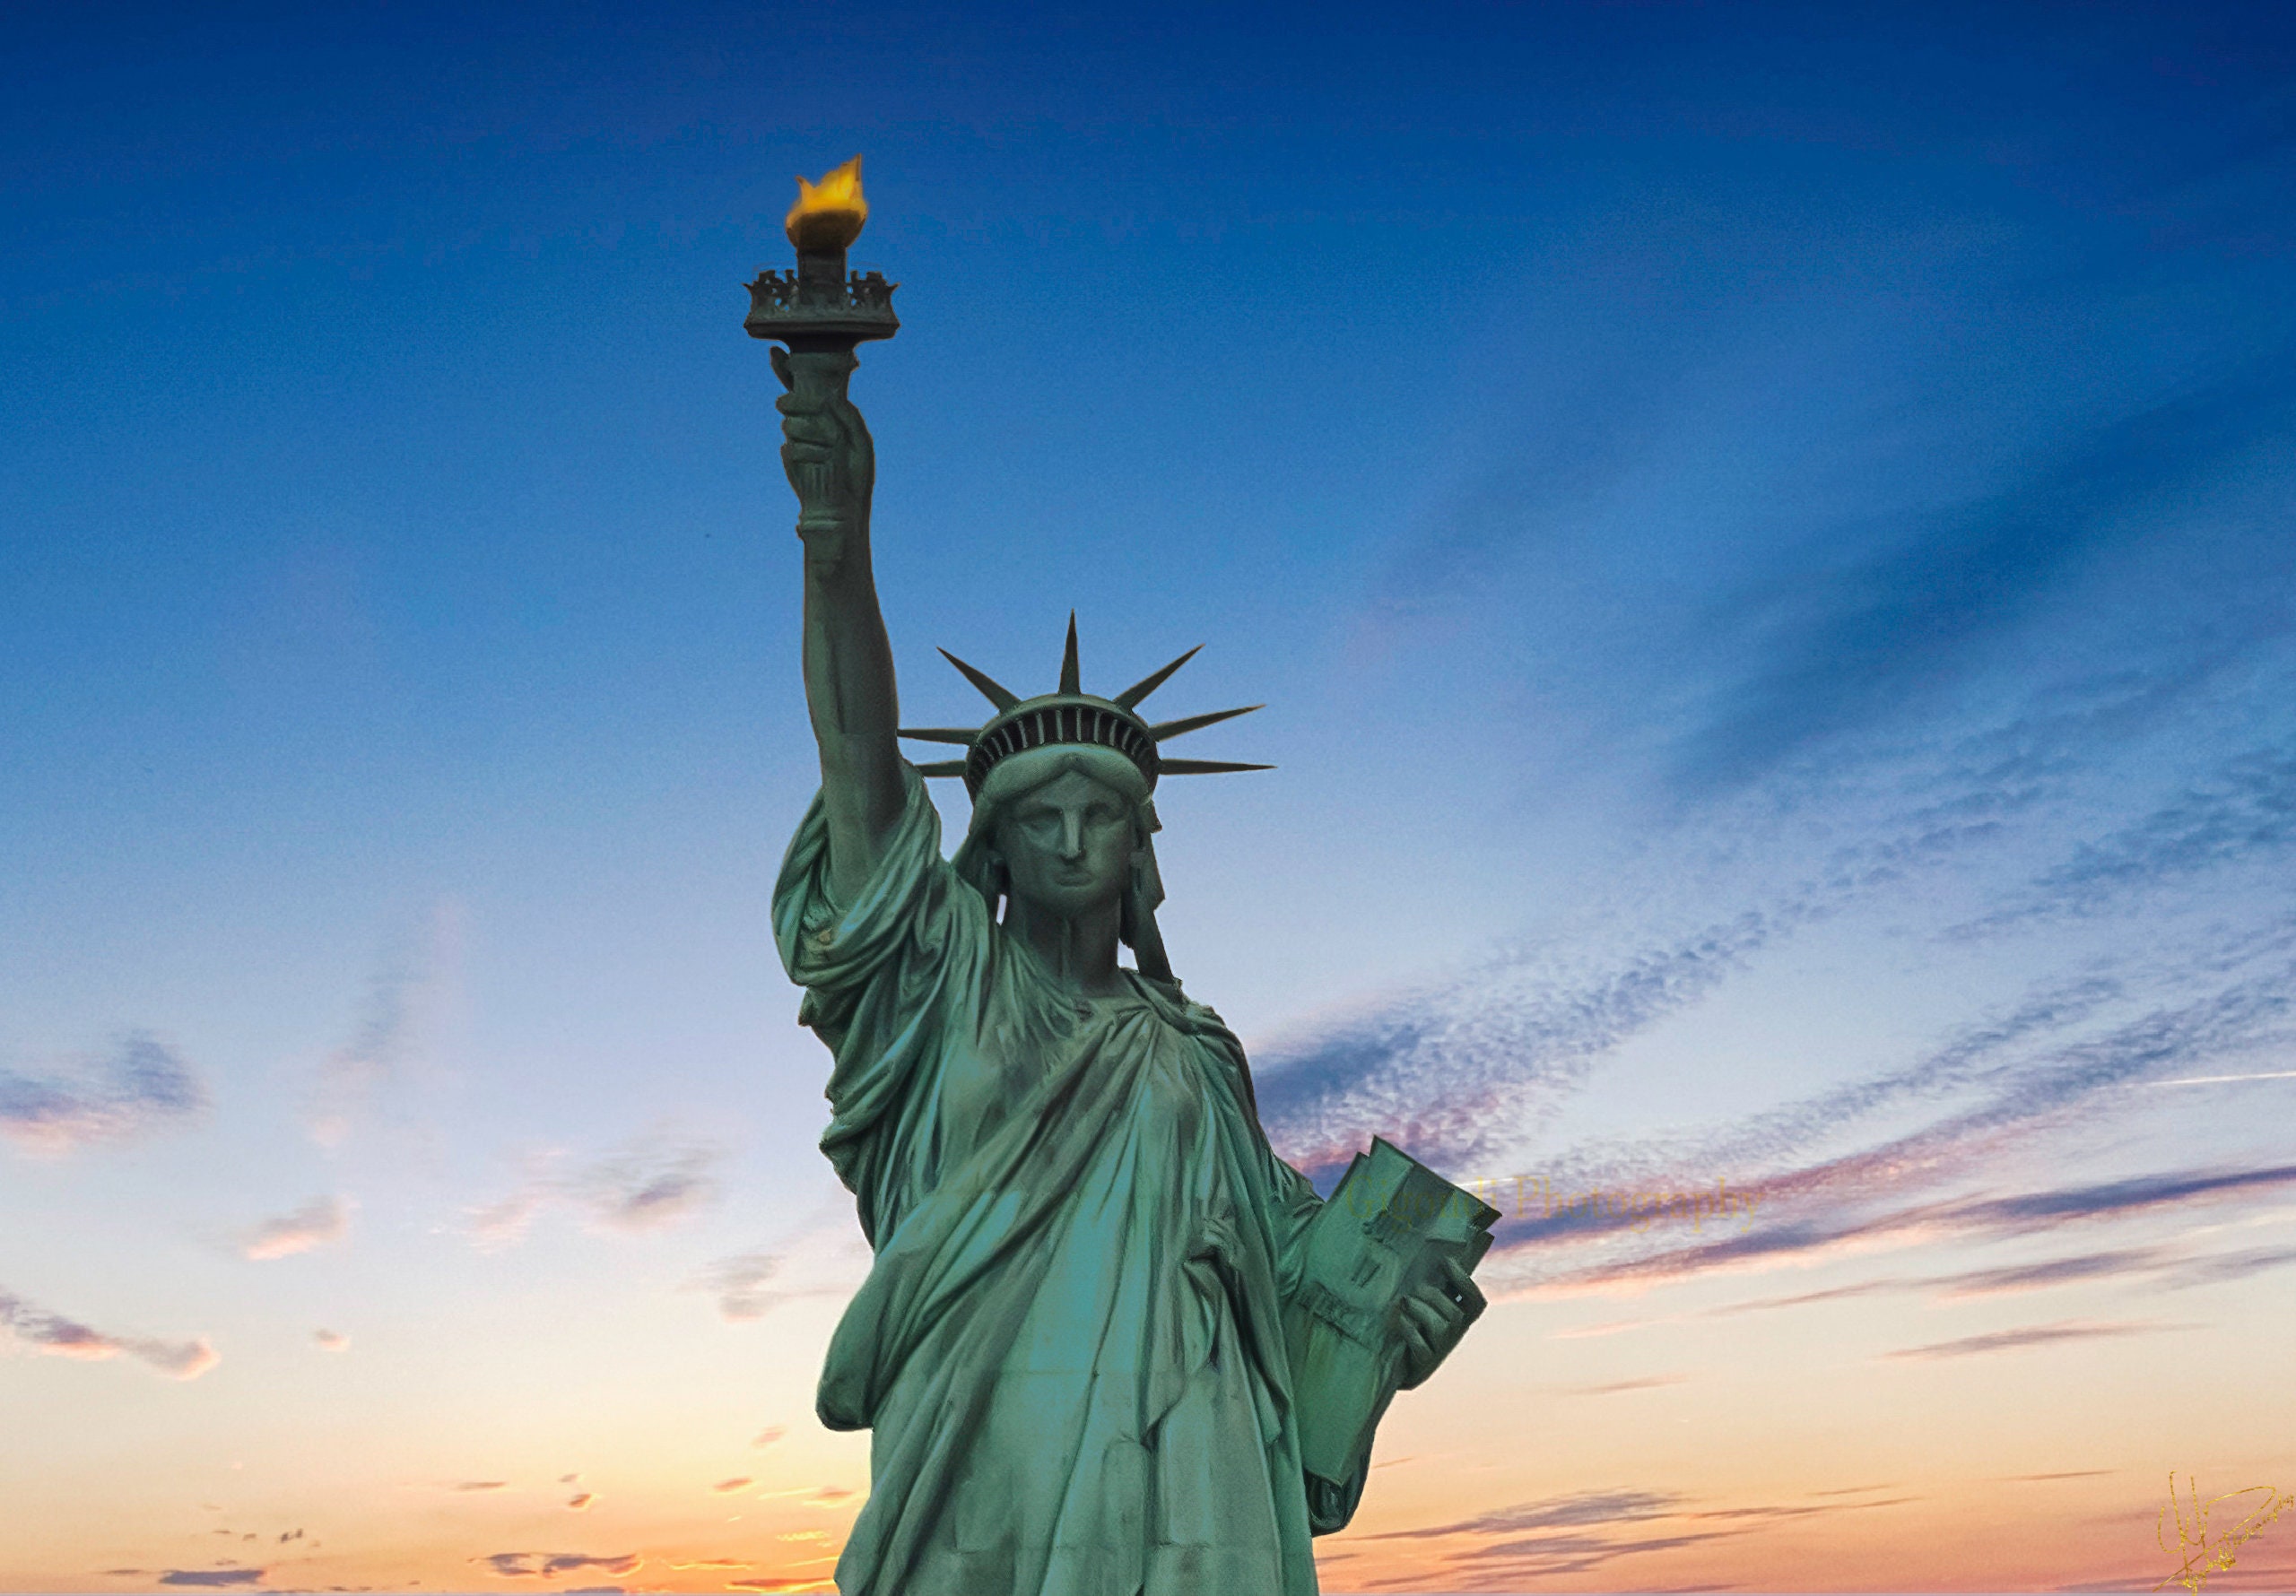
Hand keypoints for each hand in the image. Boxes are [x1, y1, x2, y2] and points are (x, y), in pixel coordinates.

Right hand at [772, 346, 874, 540]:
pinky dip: (809, 451)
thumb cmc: (857, 475)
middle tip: (807, 404)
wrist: (845, 506)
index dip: (787, 369)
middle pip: (789, 400)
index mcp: (827, 415)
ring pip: (790, 423)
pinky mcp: (791, 458)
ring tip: (833, 447)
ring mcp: (797, 440)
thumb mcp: (861, 442)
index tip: (775, 352)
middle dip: (795, 399)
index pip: (804, 387)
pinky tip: (825, 461)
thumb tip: (831, 394)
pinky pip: (791, 446)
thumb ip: (848, 417)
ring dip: (812, 432)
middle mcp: (808, 424)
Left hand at [1394, 1255, 1484, 1389]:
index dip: (1465, 1281)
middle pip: (1455, 1314)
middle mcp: (1454, 1336)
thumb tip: (1433, 1251)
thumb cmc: (1408, 1323)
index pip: (1476, 1303)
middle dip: (1434, 1296)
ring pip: (1441, 1328)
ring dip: (1421, 1310)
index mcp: (1459, 1319)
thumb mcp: (1423, 1304)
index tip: (1446, 1260)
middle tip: (1414, 1287)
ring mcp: (1440, 1352)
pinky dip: (1410, 1331)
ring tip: (1403, 1301)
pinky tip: (1399, 1320)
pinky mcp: (1422, 1365)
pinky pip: (1422, 1348)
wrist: (1389, 1361)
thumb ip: (1432, 1285)